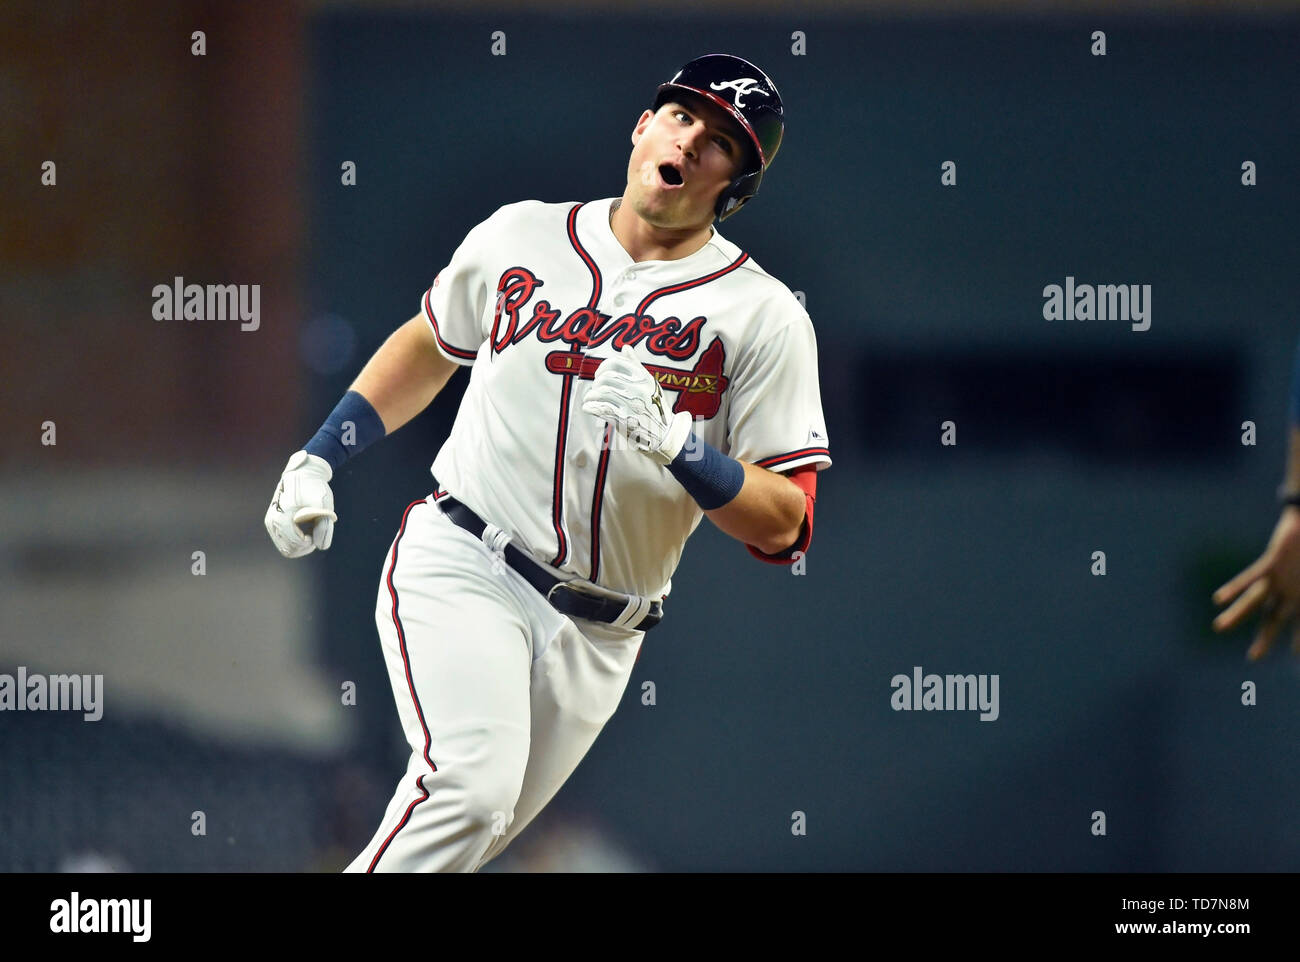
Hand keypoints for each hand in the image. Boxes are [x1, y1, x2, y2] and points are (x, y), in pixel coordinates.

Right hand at [264, 450, 337, 557]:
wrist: (303, 474)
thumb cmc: (314, 488)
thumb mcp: (323, 506)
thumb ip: (324, 527)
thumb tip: (321, 546)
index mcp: (282, 516)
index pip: (296, 543)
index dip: (312, 542)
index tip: (320, 529)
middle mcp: (272, 521)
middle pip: (289, 550)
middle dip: (306, 546)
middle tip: (317, 531)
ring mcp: (270, 523)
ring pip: (286, 549)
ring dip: (301, 544)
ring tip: (312, 529)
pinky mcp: (272, 523)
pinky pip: (283, 542)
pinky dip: (296, 541)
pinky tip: (305, 529)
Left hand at [581, 345, 691, 464]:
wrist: (665, 434)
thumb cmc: (656, 408)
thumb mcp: (650, 384)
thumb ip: (636, 366)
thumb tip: (625, 347)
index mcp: (643, 378)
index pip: (616, 363)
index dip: (603, 367)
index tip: (600, 375)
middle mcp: (638, 389)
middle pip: (606, 378)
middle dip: (597, 384)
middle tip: (596, 390)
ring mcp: (630, 405)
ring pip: (601, 392)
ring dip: (591, 395)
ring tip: (590, 399)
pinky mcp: (623, 420)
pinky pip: (600, 408)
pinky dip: (590, 406)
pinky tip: (588, 407)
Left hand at [1213, 506, 1299, 659]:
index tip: (1297, 657)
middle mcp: (1288, 591)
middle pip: (1273, 619)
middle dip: (1264, 638)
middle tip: (1253, 658)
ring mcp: (1279, 578)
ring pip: (1254, 601)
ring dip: (1237, 614)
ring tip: (1218, 628)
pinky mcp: (1271, 562)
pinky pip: (1251, 576)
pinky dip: (1236, 588)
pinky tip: (1218, 599)